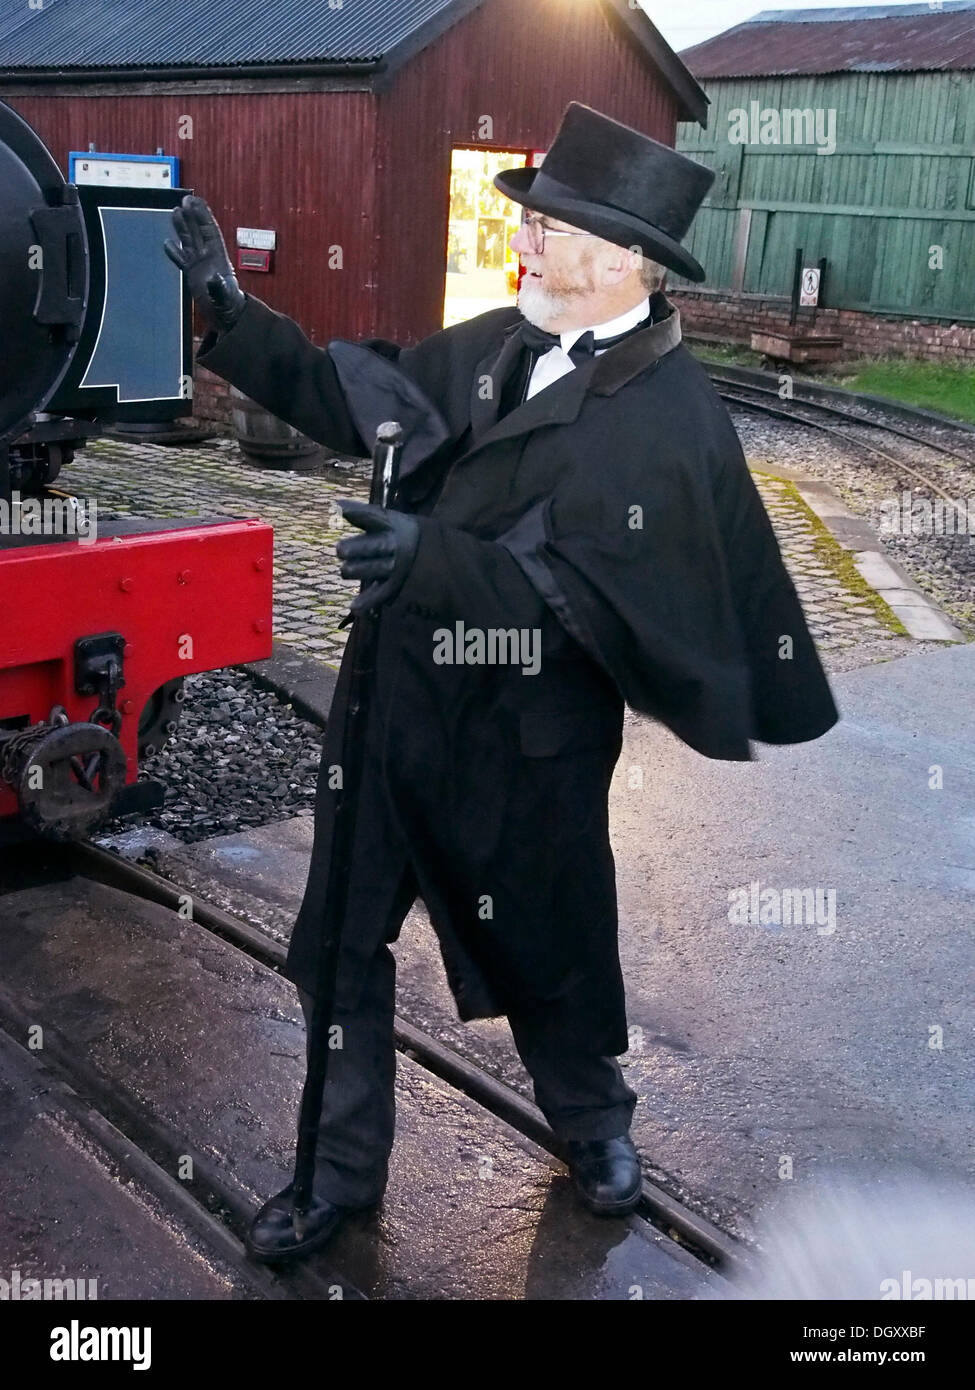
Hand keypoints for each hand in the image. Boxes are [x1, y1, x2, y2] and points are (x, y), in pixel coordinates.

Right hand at [164, 194, 245, 331]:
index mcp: (219, 258)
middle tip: (185, 199)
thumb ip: (219, 288)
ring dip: (182, 227)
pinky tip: (167, 243)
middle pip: (198, 232)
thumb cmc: (230, 307)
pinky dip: (174, 252)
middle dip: (193, 216)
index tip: (196, 203)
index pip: (210, 232)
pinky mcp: (192, 275)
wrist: (226, 317)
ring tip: (175, 211)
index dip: (203, 217)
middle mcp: (209, 258)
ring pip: (189, 241)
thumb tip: (213, 279)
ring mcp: (199, 265)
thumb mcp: (225, 297)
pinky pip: (181, 260)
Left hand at [336, 500, 419, 614]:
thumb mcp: (386, 519)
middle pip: (374, 547)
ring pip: (373, 570)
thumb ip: (361, 514)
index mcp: (390, 525)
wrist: (435, 554)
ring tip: (346, 569)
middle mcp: (393, 546)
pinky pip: (379, 595)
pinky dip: (367, 602)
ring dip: (356, 570)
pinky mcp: (393, 586)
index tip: (338, 507)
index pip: (373, 516)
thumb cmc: (398, 532)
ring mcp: (394, 567)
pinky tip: (354, 607)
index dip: (356, 512)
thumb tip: (335, 506)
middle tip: (340, 550)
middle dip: (356, 549)